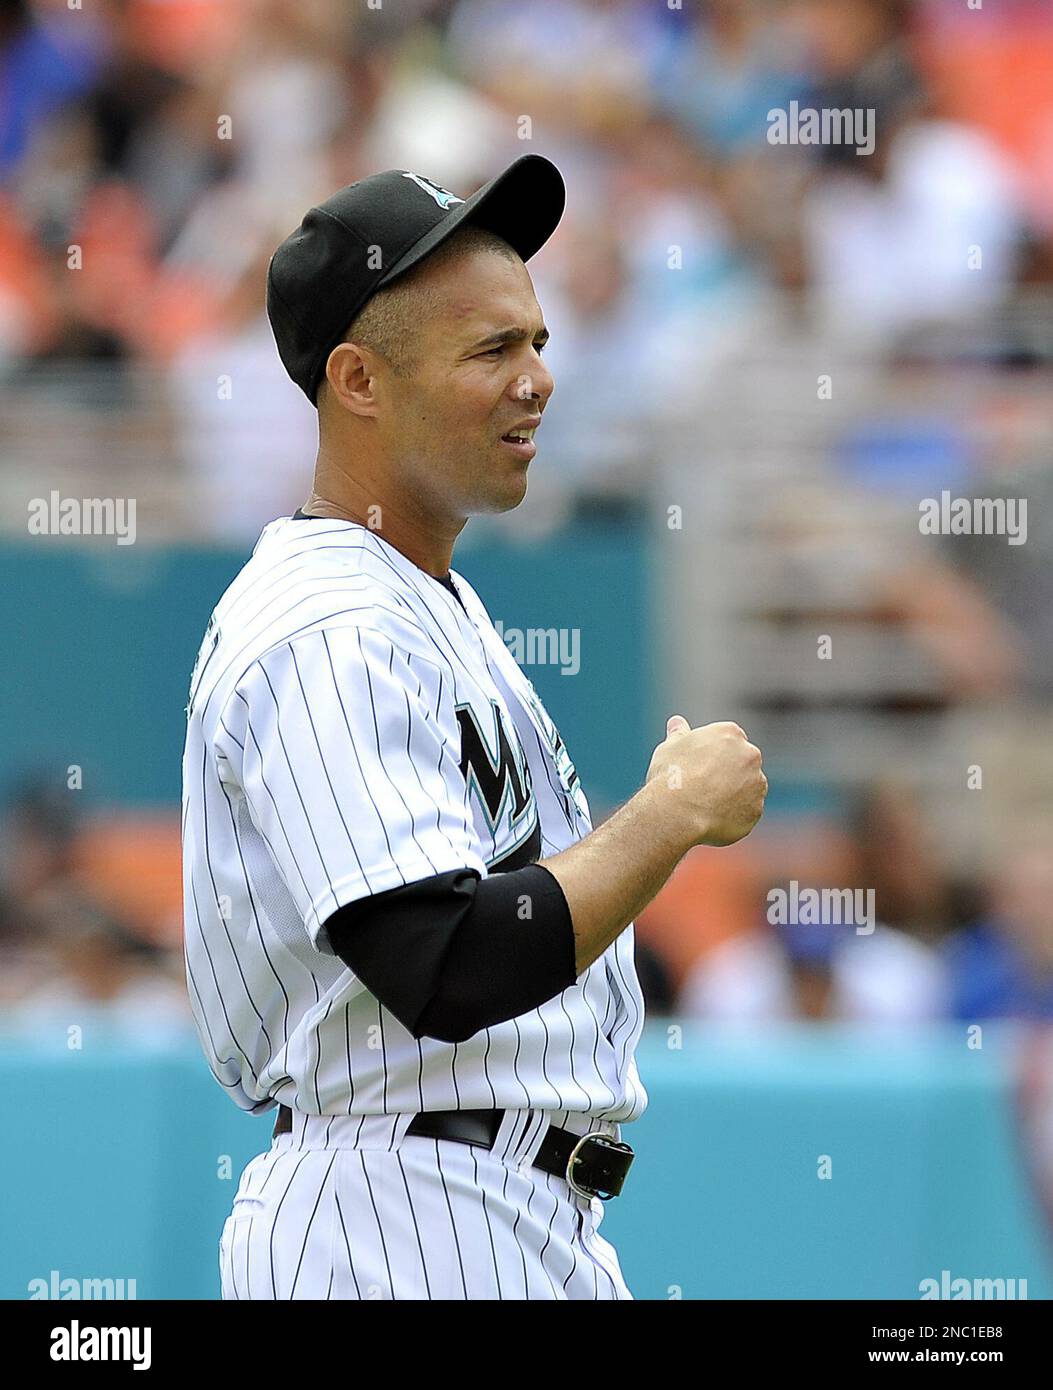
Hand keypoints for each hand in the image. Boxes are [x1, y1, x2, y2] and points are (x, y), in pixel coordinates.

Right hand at [645, 714, 767, 848]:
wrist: (679, 812)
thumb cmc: (671, 775)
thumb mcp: (669, 748)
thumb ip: (678, 734)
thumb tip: (676, 722)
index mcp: (730, 734)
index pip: (729, 739)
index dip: (714, 753)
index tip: (699, 765)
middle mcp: (750, 754)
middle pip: (743, 762)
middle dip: (728, 772)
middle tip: (703, 786)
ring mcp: (756, 783)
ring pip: (748, 787)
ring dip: (734, 793)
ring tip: (706, 805)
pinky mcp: (756, 809)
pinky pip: (747, 811)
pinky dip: (734, 815)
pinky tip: (713, 818)